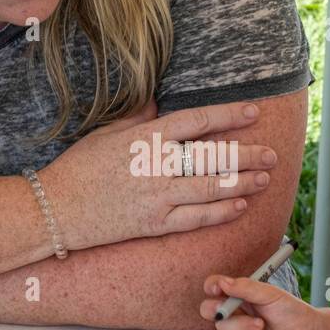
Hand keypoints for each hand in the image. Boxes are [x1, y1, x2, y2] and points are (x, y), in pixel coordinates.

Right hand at [39, 100, 278, 250]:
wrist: (57, 210)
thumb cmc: (79, 167)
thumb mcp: (107, 133)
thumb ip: (139, 117)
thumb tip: (159, 105)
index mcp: (147, 137)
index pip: (198, 121)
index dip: (229, 115)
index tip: (253, 112)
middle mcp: (157, 166)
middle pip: (213, 157)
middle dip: (248, 154)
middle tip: (272, 153)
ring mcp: (158, 196)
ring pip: (212, 188)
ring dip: (243, 182)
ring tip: (264, 177)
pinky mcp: (156, 224)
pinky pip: (197, 218)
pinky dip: (222, 211)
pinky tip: (240, 205)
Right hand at [202, 273, 328, 329]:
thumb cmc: (293, 312)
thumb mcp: (270, 294)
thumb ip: (245, 287)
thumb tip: (222, 282)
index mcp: (242, 295)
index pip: (217, 288)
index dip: (212, 287)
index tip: (216, 288)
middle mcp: (238, 313)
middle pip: (209, 310)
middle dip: (215, 309)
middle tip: (226, 309)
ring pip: (221, 327)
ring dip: (241, 324)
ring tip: (261, 325)